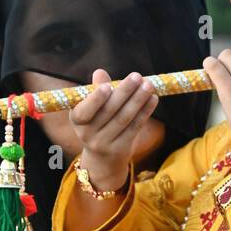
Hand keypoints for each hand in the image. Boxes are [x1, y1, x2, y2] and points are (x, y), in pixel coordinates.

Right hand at [67, 67, 159, 189]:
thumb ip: (96, 90)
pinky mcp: (120, 148)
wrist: (102, 157)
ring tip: (149, 85)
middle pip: (108, 111)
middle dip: (124, 92)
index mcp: (77, 120)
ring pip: (124, 119)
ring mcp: (104, 143)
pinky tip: (153, 99)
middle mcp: (87, 134)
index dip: (95, 100)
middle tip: (136, 76)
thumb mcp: (92, 108)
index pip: (84, 111)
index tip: (107, 86)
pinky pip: (134, 127)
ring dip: (138, 100)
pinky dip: (145, 112)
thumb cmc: (96, 122)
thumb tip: (100, 72)